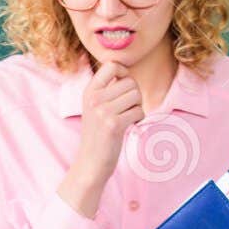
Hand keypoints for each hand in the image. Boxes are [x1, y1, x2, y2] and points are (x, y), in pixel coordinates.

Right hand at [58, 60, 142, 218]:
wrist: (91, 162)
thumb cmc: (98, 134)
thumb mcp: (95, 106)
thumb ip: (107, 89)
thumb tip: (127, 71)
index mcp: (89, 91)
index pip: (111, 65)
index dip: (124, 72)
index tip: (124, 85)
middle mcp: (94, 98)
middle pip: (130, 82)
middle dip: (135, 94)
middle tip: (128, 108)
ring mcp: (103, 111)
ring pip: (136, 95)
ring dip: (138, 106)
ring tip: (129, 116)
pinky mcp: (114, 125)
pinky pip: (138, 111)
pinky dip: (139, 118)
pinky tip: (131, 125)